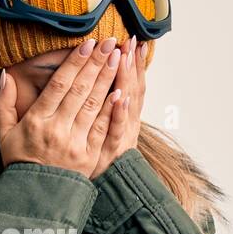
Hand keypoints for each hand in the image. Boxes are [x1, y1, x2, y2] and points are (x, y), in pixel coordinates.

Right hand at [0, 36, 122, 177]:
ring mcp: (74, 143)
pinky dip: (112, 110)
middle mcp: (56, 130)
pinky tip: (121, 92)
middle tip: (110, 42)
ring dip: (107, 79)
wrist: (35, 198)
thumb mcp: (3, 133)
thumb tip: (5, 75)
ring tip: (118, 58)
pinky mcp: (89, 157)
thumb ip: (3, 103)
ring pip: (93, 105)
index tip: (87, 43)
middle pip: (79, 90)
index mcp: (36, 121)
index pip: (58, 85)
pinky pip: (102, 129)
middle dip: (96, 63)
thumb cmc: (19, 162)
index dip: (74, 63)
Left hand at [89, 35, 146, 179]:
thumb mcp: (110, 137)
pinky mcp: (111, 154)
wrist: (100, 193)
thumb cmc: (96, 164)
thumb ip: (111, 112)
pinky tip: (120, 97)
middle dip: (132, 64)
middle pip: (132, 90)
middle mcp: (127, 127)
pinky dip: (119, 115)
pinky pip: (117, 131)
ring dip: (127, 80)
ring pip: (127, 105)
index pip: (132, 86)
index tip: (136, 43)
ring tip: (127, 56)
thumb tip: (116, 88)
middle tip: (132, 41)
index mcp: (126, 120)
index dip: (135, 65)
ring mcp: (121, 139)